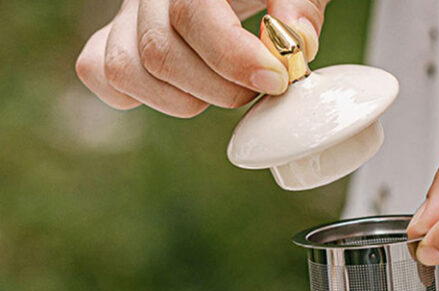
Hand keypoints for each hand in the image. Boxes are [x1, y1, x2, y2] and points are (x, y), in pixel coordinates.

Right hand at [75, 0, 328, 116]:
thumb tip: (297, 41)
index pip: (192, 14)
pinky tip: (184, 91)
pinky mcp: (115, 41)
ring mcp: (126, 16)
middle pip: (159, 53)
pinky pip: (101, 74)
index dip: (235, 57)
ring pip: (126, 71)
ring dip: (185, 99)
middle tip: (260, 86)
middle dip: (221, 88)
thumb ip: (301, 5)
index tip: (276, 79)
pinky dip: (141, 96)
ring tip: (224, 88)